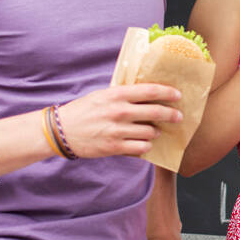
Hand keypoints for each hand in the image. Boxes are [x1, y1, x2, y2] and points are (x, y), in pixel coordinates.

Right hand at [55, 83, 182, 158]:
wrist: (61, 130)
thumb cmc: (84, 111)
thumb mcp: (102, 95)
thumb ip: (123, 94)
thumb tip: (147, 93)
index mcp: (117, 95)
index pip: (150, 91)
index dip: (168, 93)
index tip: (178, 95)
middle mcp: (119, 111)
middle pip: (156, 112)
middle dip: (171, 115)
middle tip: (178, 116)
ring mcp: (118, 130)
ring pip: (151, 132)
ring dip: (155, 132)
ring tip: (153, 131)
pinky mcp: (115, 147)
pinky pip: (141, 148)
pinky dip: (145, 146)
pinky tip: (143, 143)